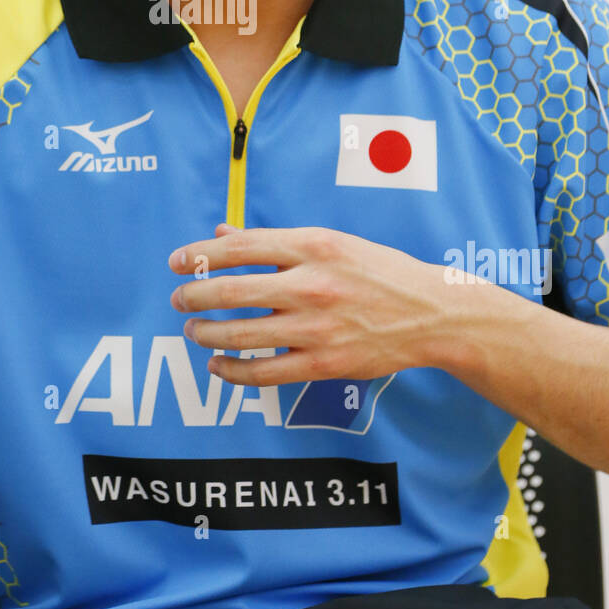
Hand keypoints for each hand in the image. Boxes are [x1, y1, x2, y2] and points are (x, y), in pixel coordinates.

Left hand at [168, 223, 448, 385]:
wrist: (432, 314)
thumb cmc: (379, 271)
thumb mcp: (331, 242)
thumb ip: (273, 241)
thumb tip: (222, 234)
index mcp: (314, 245)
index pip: (241, 248)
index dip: (199, 254)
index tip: (176, 261)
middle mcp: (313, 284)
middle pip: (233, 291)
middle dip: (194, 297)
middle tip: (179, 300)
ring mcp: (318, 327)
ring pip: (242, 334)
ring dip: (207, 334)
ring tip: (194, 331)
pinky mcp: (324, 364)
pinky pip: (264, 373)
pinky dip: (232, 371)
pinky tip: (217, 365)